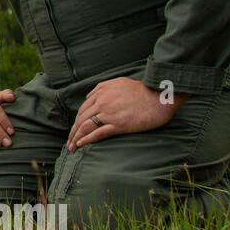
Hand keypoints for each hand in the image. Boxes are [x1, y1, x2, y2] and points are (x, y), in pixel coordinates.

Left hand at [66, 77, 183, 151]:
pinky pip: (97, 133)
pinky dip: (86, 140)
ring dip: (76, 138)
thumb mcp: (119, 82)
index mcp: (101, 92)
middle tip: (69, 142)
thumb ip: (103, 87)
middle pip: (80, 119)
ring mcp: (109, 114)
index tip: (74, 129)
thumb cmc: (143, 89)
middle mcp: (101, 102)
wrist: (160, 95)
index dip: (76, 121)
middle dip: (73, 132)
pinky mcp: (118, 124)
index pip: (83, 109)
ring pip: (85, 127)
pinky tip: (80, 145)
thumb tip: (90, 96)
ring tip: (72, 147)